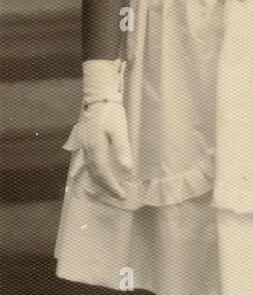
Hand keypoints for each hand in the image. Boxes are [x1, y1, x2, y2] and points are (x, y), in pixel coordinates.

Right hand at [76, 58, 133, 197]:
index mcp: (96, 147)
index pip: (103, 173)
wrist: (98, 98)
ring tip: (109, 189)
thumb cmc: (111, 112)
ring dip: (99, 181)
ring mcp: (83, 146)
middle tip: (117, 196)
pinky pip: (87, 163)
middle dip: (106, 187)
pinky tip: (96, 175)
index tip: (122, 195)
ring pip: (90, 169)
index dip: (112, 186)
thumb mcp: (120, 130)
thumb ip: (122, 150)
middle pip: (95, 174)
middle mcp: (87, 149)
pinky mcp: (84, 142)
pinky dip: (94, 173)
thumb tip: (127, 170)